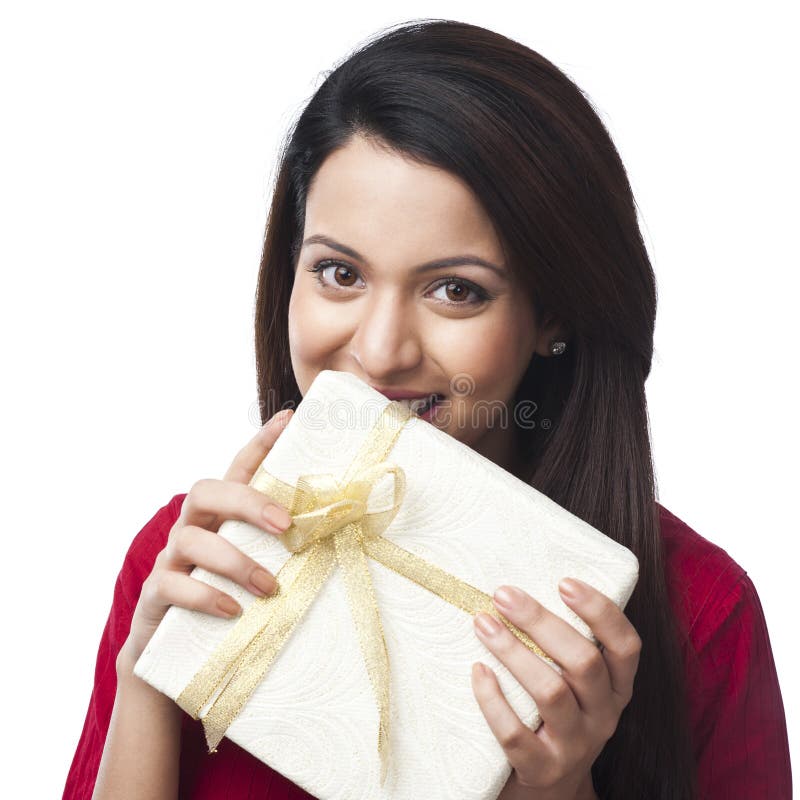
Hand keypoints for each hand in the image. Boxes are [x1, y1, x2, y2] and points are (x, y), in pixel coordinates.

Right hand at [120, 409, 295, 670]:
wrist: (170, 660)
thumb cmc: (227, 603)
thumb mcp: (256, 572)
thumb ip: (283, 556)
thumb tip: (344, 547)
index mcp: (220, 518)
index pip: (237, 470)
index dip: (260, 444)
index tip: (288, 418)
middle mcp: (192, 529)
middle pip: (207, 491)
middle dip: (247, 502)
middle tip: (285, 526)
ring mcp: (170, 560)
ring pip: (190, 539)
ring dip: (236, 561)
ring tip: (270, 587)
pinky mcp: (156, 595)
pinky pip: (172, 586)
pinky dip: (204, 596)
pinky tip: (232, 609)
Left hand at [470, 578, 640, 799]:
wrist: (548, 790)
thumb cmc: (554, 716)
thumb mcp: (574, 683)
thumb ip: (561, 644)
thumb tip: (516, 586)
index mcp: (616, 687)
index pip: (626, 645)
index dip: (600, 611)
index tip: (564, 582)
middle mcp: (603, 715)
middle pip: (583, 661)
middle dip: (541, 622)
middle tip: (503, 595)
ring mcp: (575, 745)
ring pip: (551, 693)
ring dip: (513, 652)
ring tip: (482, 623)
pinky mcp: (542, 770)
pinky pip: (516, 734)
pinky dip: (493, 701)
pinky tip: (477, 671)